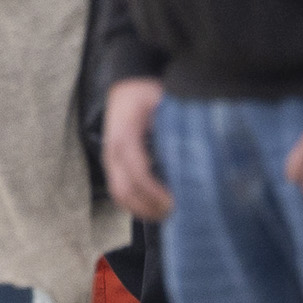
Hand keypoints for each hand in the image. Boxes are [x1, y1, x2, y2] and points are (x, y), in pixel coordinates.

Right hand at [102, 76, 171, 218]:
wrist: (127, 86)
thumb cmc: (146, 95)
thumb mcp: (162, 107)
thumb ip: (172, 131)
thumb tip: (193, 158)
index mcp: (125, 136)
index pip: (137, 172)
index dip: (154, 191)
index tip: (174, 202)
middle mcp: (113, 149)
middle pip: (124, 189)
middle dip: (147, 206)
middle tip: (172, 215)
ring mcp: (109, 157)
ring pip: (118, 193)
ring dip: (139, 209)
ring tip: (163, 216)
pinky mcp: (111, 163)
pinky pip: (117, 190)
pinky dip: (132, 203)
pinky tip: (150, 208)